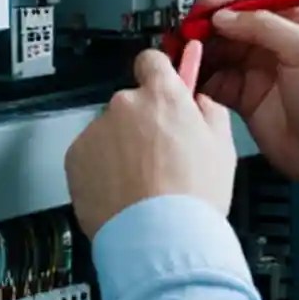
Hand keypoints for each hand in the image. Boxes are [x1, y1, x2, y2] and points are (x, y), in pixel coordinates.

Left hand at [64, 44, 234, 238]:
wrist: (159, 239)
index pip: (152, 60)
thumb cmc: (193, 198)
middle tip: (160, 154)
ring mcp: (96, 131)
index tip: (163, 84)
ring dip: (121, 147)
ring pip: (111, 130)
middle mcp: (125, 105)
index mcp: (163, 96)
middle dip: (143, 122)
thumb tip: (199, 102)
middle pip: (132, 103)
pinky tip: (124, 191)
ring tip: (143, 182)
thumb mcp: (223, 148)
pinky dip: (102, 168)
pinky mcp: (75, 158)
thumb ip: (209, 113)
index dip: (159, 74)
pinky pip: (91, 154)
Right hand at [195, 0, 298, 232]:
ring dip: (197, 48)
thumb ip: (265, 26)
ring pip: (217, 46)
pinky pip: (213, 78)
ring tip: (182, 53)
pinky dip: (198, 76)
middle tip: (186, 30)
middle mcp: (276, 38)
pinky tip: (190, 76)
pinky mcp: (244, 94)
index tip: (208, 3)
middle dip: (206, 21)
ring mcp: (259, 66)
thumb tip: (225, 15)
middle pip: (230, 16)